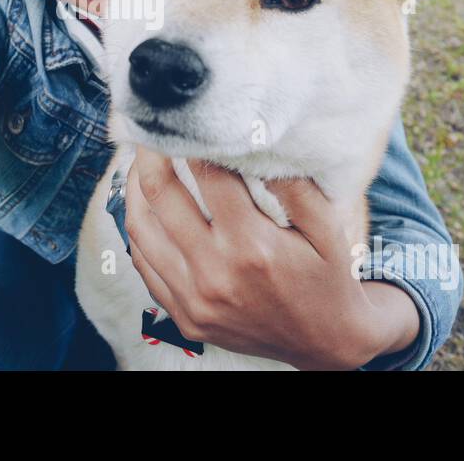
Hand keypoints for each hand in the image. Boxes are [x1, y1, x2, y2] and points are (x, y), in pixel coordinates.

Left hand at [123, 146, 419, 369]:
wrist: (327, 342)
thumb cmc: (327, 276)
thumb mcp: (328, 228)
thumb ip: (295, 185)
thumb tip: (259, 144)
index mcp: (252, 246)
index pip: (208, 176)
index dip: (196, 142)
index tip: (189, 121)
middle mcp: (215, 273)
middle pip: (162, 196)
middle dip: (151, 155)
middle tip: (150, 129)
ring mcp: (194, 299)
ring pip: (140, 230)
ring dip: (134, 190)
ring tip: (140, 165)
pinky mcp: (184, 316)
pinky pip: (143, 266)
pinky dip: (139, 232)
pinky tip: (146, 210)